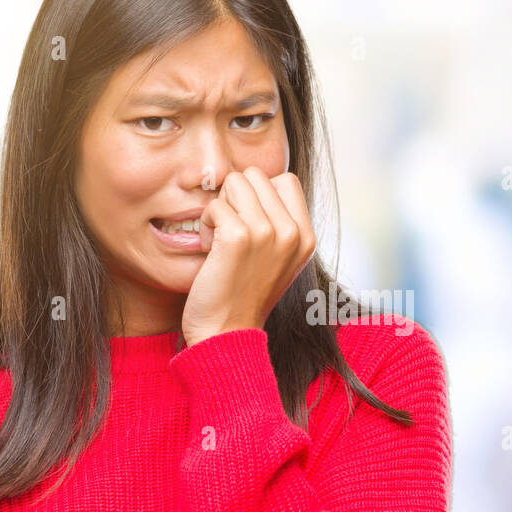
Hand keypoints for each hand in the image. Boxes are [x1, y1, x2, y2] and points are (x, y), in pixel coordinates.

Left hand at [180, 166, 315, 347]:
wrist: (228, 335)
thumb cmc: (244, 296)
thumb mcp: (278, 259)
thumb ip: (279, 223)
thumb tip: (257, 184)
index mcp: (306, 236)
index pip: (285, 179)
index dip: (259, 194)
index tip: (250, 224)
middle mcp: (293, 232)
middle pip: (256, 176)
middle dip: (236, 198)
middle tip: (231, 233)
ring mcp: (268, 233)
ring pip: (234, 182)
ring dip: (220, 207)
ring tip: (221, 239)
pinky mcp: (239, 238)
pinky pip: (214, 205)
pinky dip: (206, 224)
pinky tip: (210, 250)